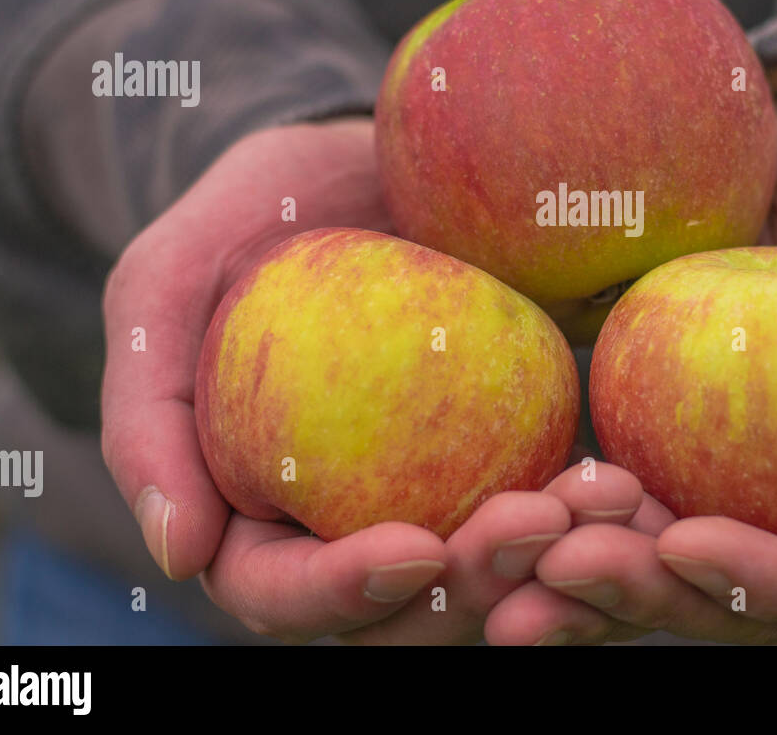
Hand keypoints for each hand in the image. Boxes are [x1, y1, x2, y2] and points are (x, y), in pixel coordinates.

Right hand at [100, 118, 638, 642]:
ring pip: (490, 580)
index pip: (283, 594)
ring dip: (548, 563)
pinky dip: (586, 514)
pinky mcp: (507, 458)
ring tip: (604, 498)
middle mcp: (347, 525)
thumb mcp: (171, 281)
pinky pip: (551, 512)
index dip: (343, 593)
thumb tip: (180, 553)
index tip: (415, 546)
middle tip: (538, 522)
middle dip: (472, 589)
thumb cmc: (254, 217)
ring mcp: (435, 498)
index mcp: (253, 515)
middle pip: (405, 613)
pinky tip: (628, 481)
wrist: (364, 163)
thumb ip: (148, 409)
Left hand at [488, 79, 776, 642]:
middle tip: (560, 570)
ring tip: (503, 560)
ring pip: (666, 559)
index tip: (687, 541)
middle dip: (654, 596)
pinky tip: (497, 498)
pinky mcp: (671, 429)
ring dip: (589, 577)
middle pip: (744, 596)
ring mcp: (741, 472)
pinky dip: (563, 507)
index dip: (776, 583)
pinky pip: (617, 488)